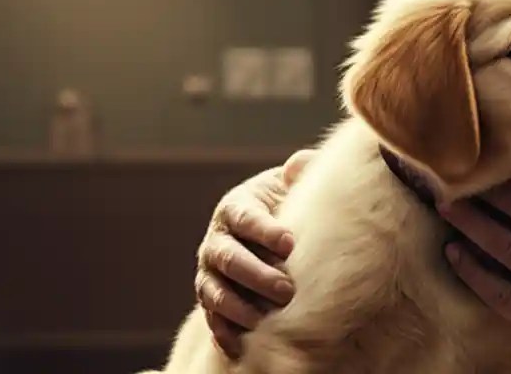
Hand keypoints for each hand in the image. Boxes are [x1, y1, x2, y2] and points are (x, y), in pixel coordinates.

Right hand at [195, 148, 314, 357]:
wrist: (271, 235)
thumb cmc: (288, 206)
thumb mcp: (294, 185)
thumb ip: (300, 172)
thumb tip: (299, 165)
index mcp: (236, 207)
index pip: (245, 217)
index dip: (264, 230)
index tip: (290, 243)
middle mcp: (217, 239)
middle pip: (229, 258)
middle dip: (257, 275)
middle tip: (287, 290)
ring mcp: (210, 272)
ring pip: (215, 291)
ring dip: (238, 307)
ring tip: (265, 320)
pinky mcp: (212, 299)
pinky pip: (212, 317)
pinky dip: (223, 332)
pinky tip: (240, 345)